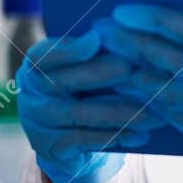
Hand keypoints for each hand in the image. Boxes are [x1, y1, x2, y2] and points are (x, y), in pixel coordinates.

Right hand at [15, 31, 161, 182]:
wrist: (74, 142)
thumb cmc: (87, 94)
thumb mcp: (86, 71)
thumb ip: (97, 56)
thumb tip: (126, 34)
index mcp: (37, 66)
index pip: (46, 54)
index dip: (69, 48)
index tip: (96, 39)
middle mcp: (30, 92)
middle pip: (63, 81)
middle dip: (102, 73)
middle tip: (134, 67)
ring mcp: (37, 122)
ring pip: (79, 113)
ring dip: (118, 111)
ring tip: (151, 110)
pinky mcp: (51, 148)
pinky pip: (84, 139)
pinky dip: (114, 136)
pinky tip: (139, 134)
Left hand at [94, 5, 182, 182]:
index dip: (151, 18)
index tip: (123, 10)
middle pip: (162, 57)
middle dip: (127, 41)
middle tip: (101, 28)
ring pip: (153, 86)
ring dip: (122, 68)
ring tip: (101, 51)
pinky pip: (156, 108)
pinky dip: (132, 93)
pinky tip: (114, 79)